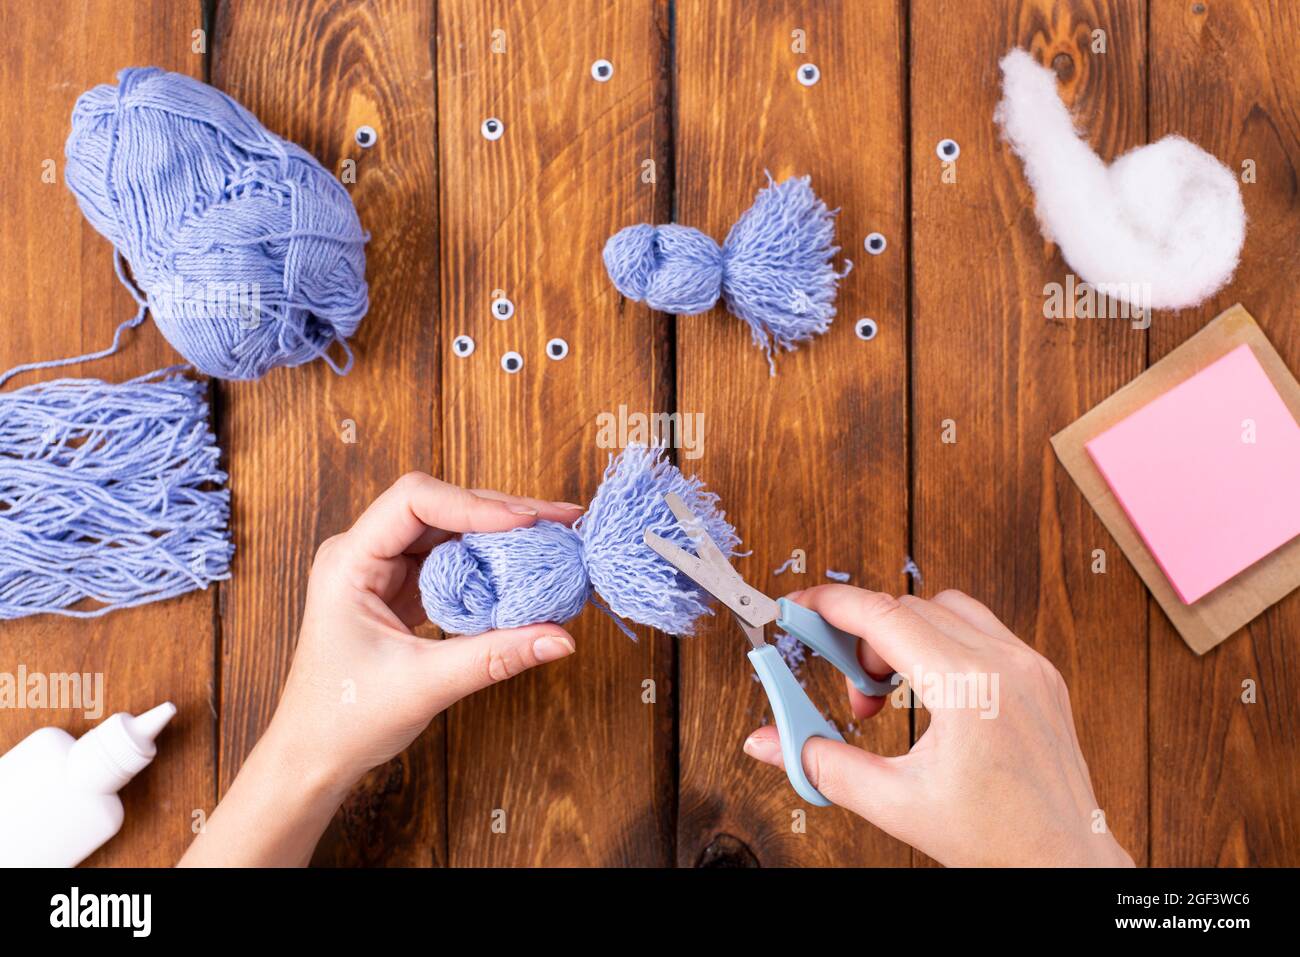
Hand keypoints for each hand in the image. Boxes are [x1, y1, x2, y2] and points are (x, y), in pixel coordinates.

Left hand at [180, 473, 580, 865]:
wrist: (314, 755)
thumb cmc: (345, 719)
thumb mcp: (426, 684)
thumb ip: (496, 656)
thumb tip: (562, 637)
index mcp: (348, 561)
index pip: (414, 501)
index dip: (474, 505)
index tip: (527, 522)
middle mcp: (363, 553)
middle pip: (440, 508)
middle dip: (502, 513)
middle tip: (561, 522)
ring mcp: (382, 569)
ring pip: (450, 531)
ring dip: (500, 537)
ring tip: (551, 542)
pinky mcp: (401, 589)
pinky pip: (451, 561)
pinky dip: (489, 564)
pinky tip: (523, 572)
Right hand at [742, 585, 1133, 866]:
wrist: (1068, 865)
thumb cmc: (998, 841)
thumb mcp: (896, 804)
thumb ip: (823, 764)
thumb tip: (767, 742)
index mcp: (969, 688)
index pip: (883, 617)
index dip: (831, 605)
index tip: (798, 606)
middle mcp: (1005, 663)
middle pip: (908, 609)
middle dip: (863, 640)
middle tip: (850, 693)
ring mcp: (1029, 664)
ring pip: (946, 610)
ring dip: (904, 636)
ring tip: (890, 694)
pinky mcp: (1042, 675)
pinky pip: (980, 630)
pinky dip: (942, 644)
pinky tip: (929, 691)